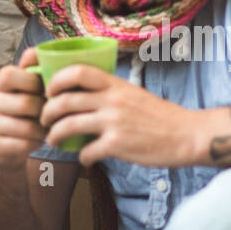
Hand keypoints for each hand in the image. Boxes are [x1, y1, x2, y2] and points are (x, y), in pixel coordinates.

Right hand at [0, 61, 47, 171]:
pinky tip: (38, 140)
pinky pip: (24, 145)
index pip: (10, 74)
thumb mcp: (24, 89)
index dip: (33, 82)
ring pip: (27, 127)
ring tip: (47, 128)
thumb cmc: (21, 113)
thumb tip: (39, 51)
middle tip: (52, 114)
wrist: (4, 149)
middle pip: (25, 103)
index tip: (45, 90)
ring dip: (43, 130)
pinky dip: (36, 144)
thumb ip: (32, 70)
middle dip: (44, 110)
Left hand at [26, 48, 201, 167]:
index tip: (49, 90)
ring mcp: (114, 122)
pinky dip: (81, 156)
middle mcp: (112, 100)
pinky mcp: (118, 145)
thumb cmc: (160, 116)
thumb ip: (110, 91)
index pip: (78, 71)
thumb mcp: (133, 93)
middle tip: (43, 119)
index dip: (57, 79)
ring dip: (55, 135)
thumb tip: (83, 94)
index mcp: (115, 84)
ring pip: (69, 125)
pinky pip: (87, 151)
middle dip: (47, 111)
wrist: (186, 135)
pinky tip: (84, 158)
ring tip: (52, 140)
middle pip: (65, 100)